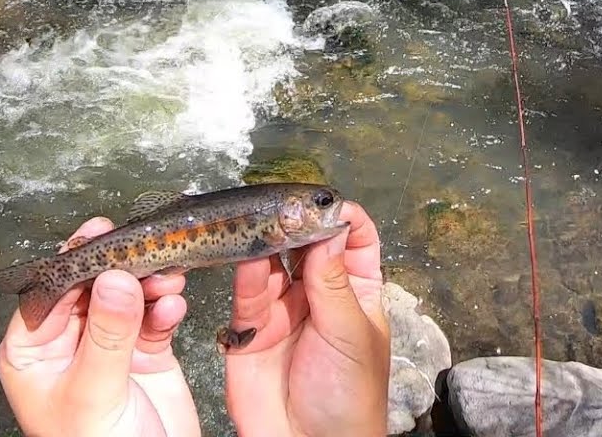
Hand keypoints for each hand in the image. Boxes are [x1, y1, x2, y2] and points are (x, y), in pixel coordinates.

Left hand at [0, 216, 200, 436]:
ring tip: (167, 277)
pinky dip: (167, 306)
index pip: (49, 291)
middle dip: (121, 267)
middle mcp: (69, 344)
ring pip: (127, 295)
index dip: (76, 261)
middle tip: (145, 248)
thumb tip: (113, 280)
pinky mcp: (145, 352)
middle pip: (93, 286)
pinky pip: (155, 315)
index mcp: (34, 352)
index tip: (102, 236)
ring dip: (150, 282)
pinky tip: (173, 304)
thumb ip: (106, 335)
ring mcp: (109, 346)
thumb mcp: (95, 393)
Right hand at [223, 201, 389, 436]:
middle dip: (296, 222)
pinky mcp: (250, 328)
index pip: (353, 240)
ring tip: (262, 220)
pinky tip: (248, 252)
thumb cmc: (348, 400)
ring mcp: (283, 309)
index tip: (327, 202)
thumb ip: (333, 280)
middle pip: (306, 244)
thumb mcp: (350, 333)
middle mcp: (318, 295)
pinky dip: (245, 269)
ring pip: (272, 261)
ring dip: (267, 239)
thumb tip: (330, 226)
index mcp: (356, 292)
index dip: (342, 216)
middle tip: (285, 204)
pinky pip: (246, 290)